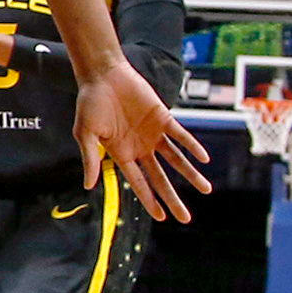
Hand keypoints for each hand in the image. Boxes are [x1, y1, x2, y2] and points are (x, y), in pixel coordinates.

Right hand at [75, 61, 212, 221]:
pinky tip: (203, 158)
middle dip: (173, 198)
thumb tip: (88, 185)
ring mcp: (153, 133)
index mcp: (121, 154)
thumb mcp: (85, 133)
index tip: (162, 217)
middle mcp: (140, 147)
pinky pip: (181, 135)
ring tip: (206, 189)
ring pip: (176, 159)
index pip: (139, 183)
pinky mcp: (163, 117)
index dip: (150, 201)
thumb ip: (89, 159)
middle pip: (160, 178)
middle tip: (186, 218)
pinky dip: (192, 146)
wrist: (103, 74)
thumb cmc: (89, 102)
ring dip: (191, 174)